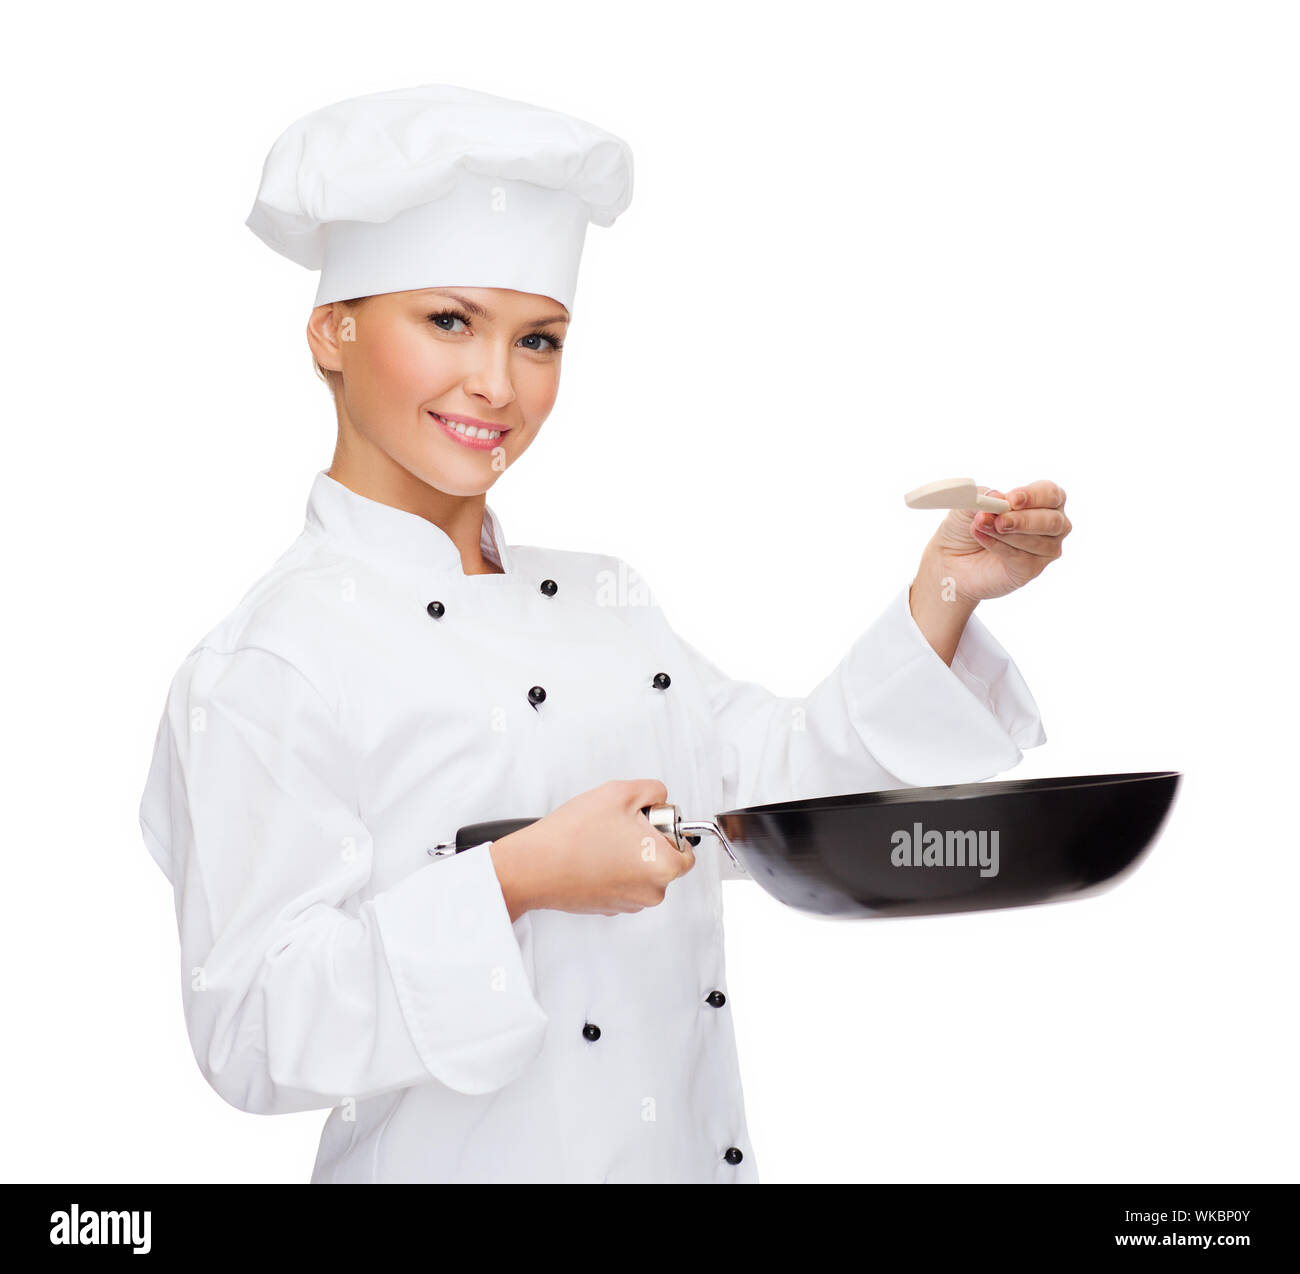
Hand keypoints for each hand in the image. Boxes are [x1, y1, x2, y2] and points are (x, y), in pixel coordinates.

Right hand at [489, 778, 694, 918]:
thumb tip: (660, 798)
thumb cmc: (574, 835)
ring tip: (600, 840)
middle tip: (619, 825)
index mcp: (664, 866)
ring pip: (640, 873)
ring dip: (627, 856)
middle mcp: (651, 892)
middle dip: (647, 842)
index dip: (668, 830)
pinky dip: (610, 870)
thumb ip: (654, 791)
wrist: (534, 866)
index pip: (687, 850)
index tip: (648, 821)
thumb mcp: (622, 792)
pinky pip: (620, 884)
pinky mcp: (606, 908)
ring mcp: (628, 903)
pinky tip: (589, 856)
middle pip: (663, 861)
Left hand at [928, 478, 1071, 602]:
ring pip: (1037, 542)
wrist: (950, 557)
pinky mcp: (1031, 570)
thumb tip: (998, 498)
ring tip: (980, 526)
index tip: (1011, 499)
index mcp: (1044, 501)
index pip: (1051, 494)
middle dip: (1024, 519)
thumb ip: (986, 498)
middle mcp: (1052, 525)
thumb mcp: (972, 504)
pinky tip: (982, 539)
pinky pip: (1021, 558)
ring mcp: (1045, 550)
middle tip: (999, 520)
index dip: (1034, 496)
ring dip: (1005, 534)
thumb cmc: (967, 525)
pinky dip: (999, 547)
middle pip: (1053, 521)